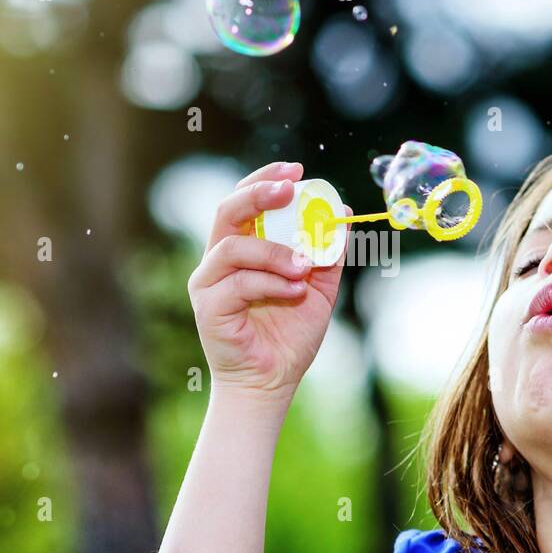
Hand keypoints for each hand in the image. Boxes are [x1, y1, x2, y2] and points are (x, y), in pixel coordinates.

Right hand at [187, 160, 351, 401]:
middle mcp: (219, 260)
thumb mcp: (319, 287)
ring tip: (305, 267)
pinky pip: (239, 282)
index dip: (266, 179)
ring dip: (276, 251)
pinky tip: (295, 291)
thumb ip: (328, 252)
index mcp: (242, 248)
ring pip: (235, 246)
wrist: (273, 382)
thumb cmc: (289, 336)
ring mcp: (208, 283)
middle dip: (259, 194)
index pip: (246, 201)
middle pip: (228, 210)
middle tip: (290, 190)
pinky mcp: (208, 308)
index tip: (297, 171)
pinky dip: (272, 282)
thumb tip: (342, 211)